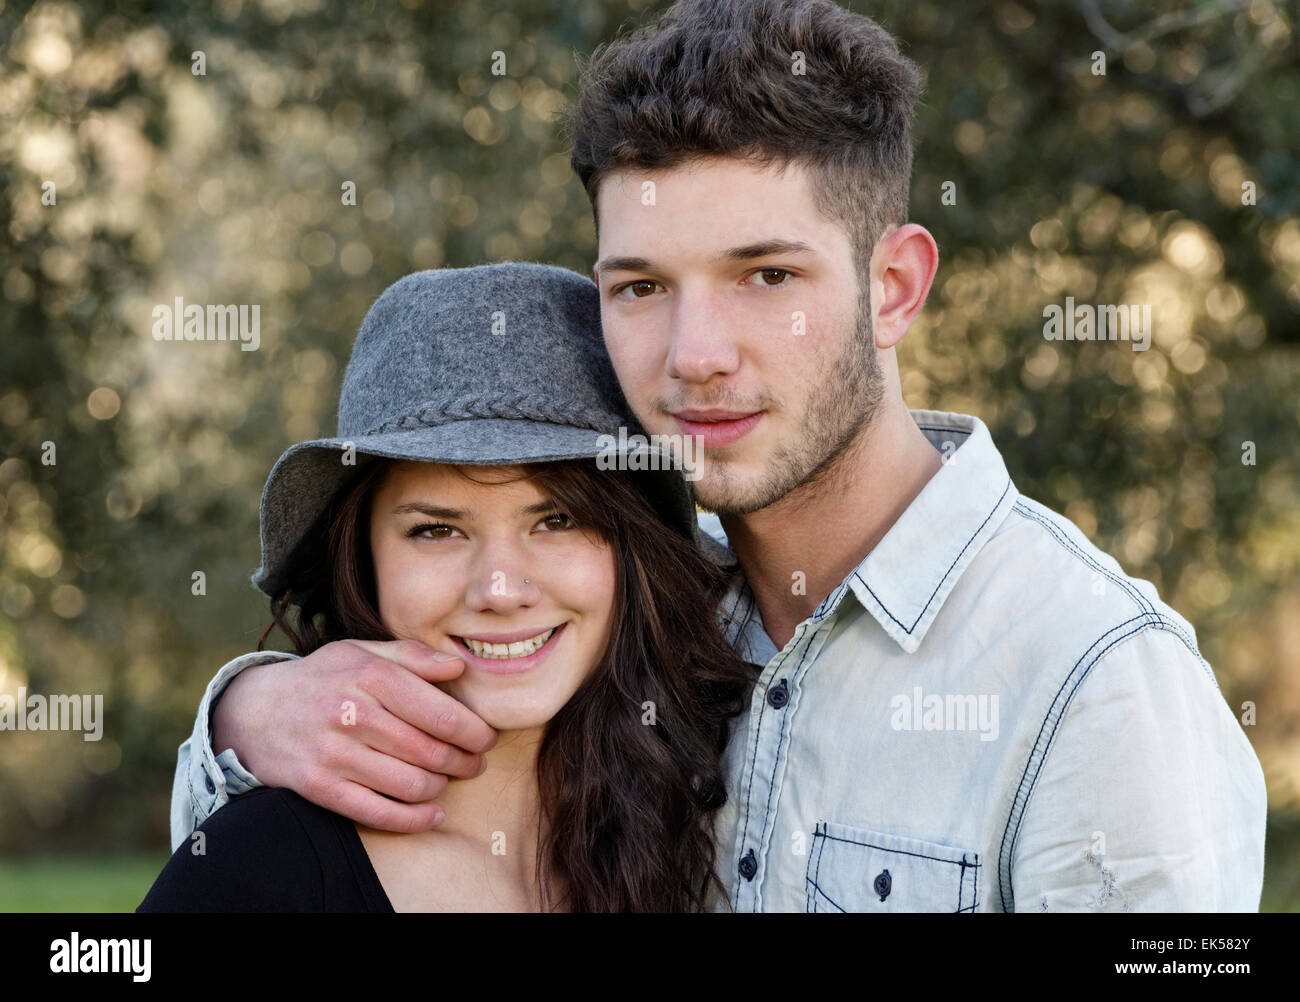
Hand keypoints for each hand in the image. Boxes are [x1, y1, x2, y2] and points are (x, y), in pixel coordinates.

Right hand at [211, 639, 495, 831]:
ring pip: (410, 784)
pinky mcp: (318, 786)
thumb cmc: (322, 679)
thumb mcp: (361, 652)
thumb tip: (459, 666)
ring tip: (447, 780)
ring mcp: (333, 753)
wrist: (254, 711)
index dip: (475, 732)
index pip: (442, 714)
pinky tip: (431, 813)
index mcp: (370, 675)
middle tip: (475, 763)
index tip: (486, 738)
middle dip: (464, 762)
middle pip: (431, 751)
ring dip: (440, 788)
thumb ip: (412, 656)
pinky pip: (378, 812)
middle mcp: (353, 713)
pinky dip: (413, 819)